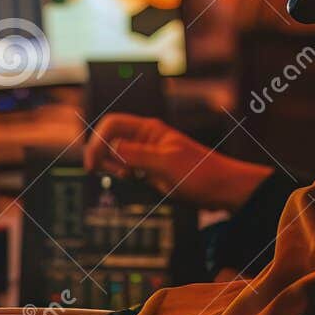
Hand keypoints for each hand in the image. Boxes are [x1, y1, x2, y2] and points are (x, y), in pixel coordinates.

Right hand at [83, 114, 272, 211]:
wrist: (221, 189)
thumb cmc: (201, 173)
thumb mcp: (166, 164)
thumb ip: (137, 155)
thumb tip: (111, 148)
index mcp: (149, 130)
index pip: (112, 125)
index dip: (97, 142)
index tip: (93, 164)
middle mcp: (145, 139)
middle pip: (109, 138)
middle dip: (103, 154)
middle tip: (106, 173)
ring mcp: (147, 154)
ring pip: (116, 154)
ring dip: (113, 165)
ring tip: (127, 177)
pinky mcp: (150, 169)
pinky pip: (127, 168)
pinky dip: (123, 174)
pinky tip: (134, 181)